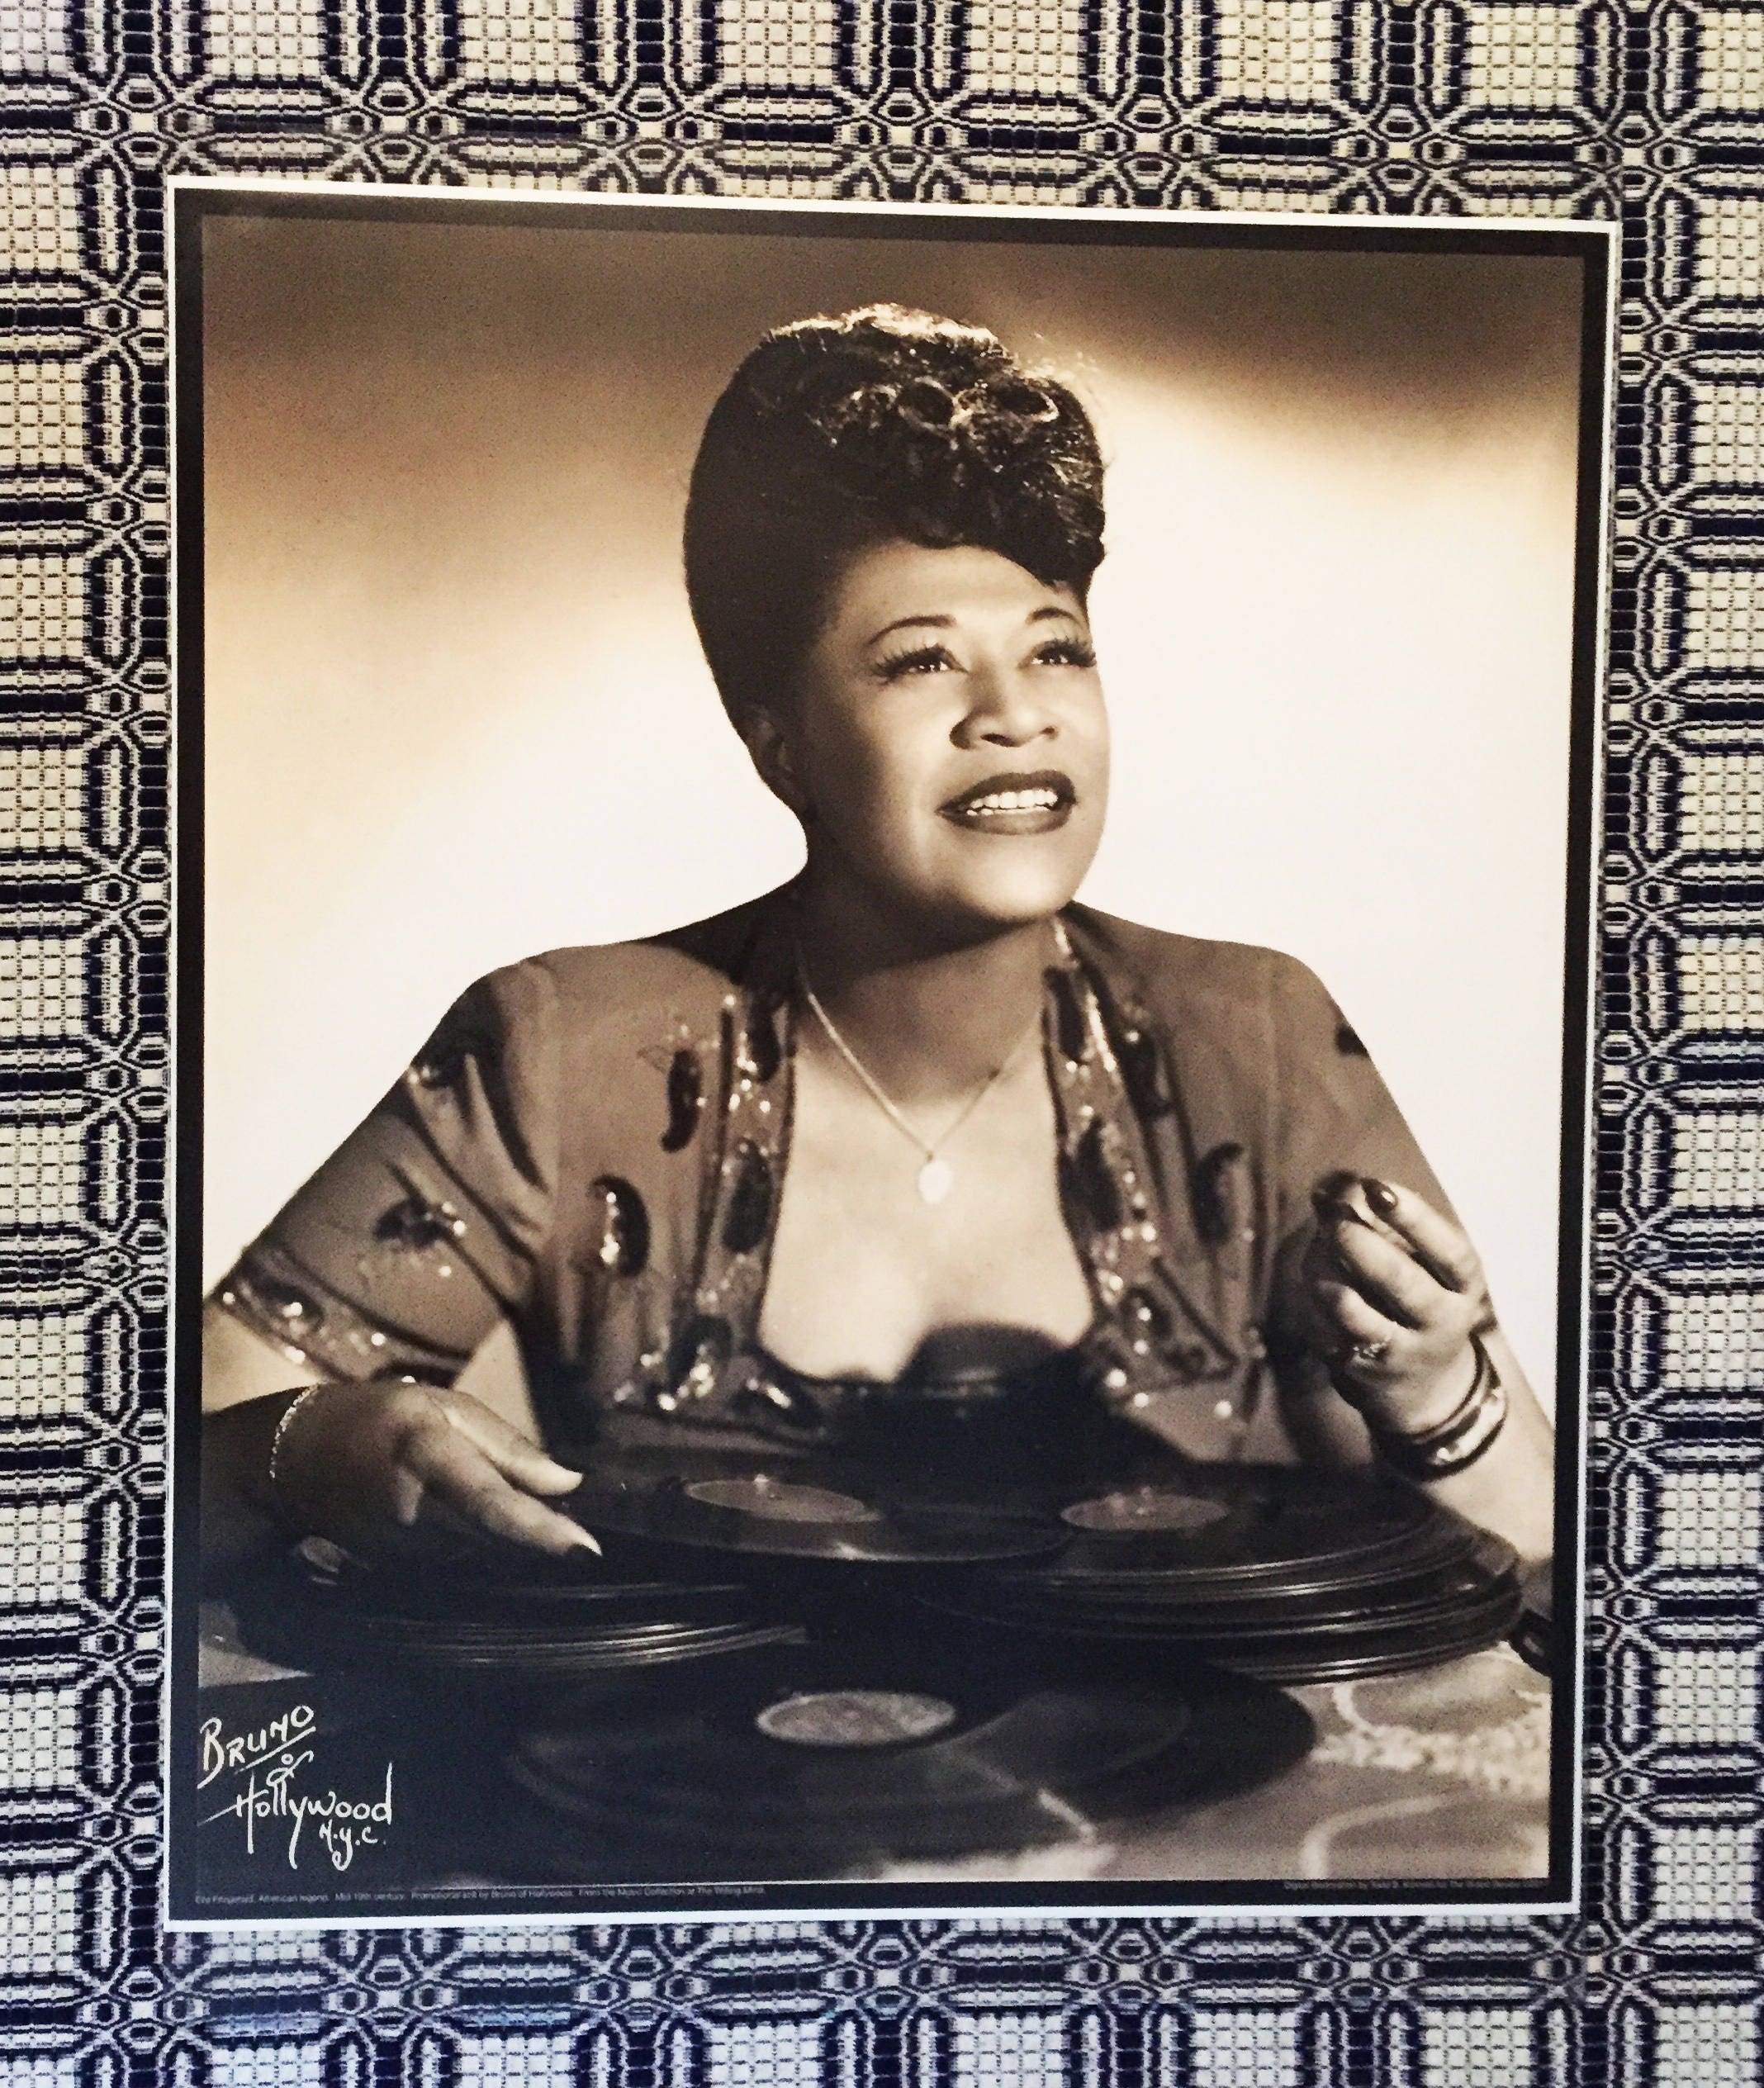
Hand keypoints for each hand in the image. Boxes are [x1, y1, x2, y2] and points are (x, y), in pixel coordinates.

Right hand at [271, 1380, 599, 1560]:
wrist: (298, 1461)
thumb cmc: (380, 1419)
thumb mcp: (445, 1407)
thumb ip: (509, 1447)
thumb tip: (570, 1483)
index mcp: (428, 1459)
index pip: (491, 1502)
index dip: (539, 1529)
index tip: (587, 1549)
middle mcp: (416, 1515)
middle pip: (498, 1540)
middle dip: (545, 1541)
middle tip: (591, 1534)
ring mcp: (406, 1552)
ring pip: (486, 1557)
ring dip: (520, 1549)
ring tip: (549, 1529)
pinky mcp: (402, 1572)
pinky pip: (465, 1565)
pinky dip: (491, 1553)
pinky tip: (505, 1537)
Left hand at [1302, 1175, 1492, 1434]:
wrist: (1422, 1384)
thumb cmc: (1416, 1297)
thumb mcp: (1416, 1259)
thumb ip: (1375, 1219)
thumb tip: (1329, 1184)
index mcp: (1463, 1286)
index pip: (1449, 1250)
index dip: (1413, 1217)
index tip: (1375, 1186)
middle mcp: (1440, 1321)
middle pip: (1400, 1281)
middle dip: (1359, 1243)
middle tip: (1333, 1218)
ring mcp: (1401, 1351)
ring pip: (1352, 1309)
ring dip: (1324, 1269)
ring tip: (1317, 1246)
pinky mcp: (1361, 1370)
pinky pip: (1326, 1326)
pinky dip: (1314, 1295)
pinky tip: (1313, 1276)